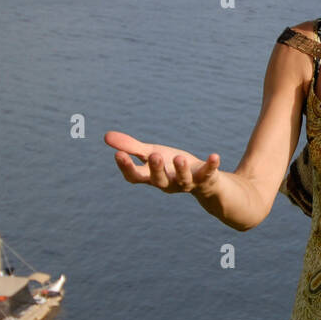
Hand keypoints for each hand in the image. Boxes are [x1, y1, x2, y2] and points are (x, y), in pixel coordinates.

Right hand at [105, 130, 219, 195]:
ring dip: (181, 169)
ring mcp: (187, 183)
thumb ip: (131, 147)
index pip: (135, 177)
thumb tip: (105, 136)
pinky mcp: (205, 179)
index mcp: (152, 177)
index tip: (118, 154)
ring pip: (183, 180)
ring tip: (179, 157)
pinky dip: (211, 165)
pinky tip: (214, 156)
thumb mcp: (150, 154)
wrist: (202, 182)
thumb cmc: (171, 167)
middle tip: (154, 155)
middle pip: (159, 181)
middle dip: (156, 169)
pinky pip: (208, 173)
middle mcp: (168, 183)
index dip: (126, 167)